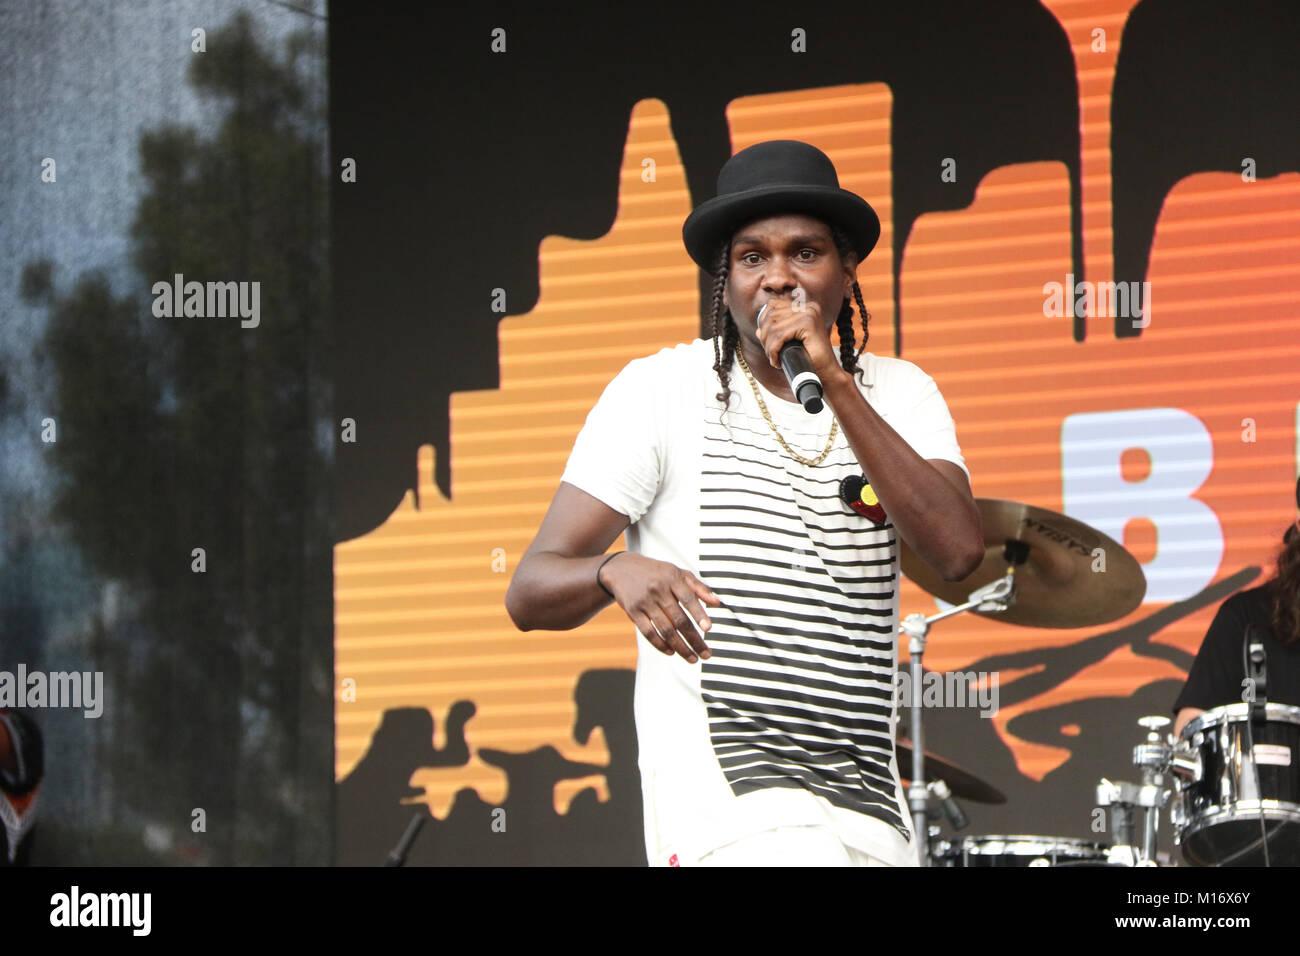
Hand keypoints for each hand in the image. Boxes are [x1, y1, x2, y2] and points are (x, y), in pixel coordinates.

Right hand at [599, 552, 720, 662]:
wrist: (621, 568)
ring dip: (680, 647)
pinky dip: (660, 645)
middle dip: (694, 639)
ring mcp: (644, 602)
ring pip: (665, 630)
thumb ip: (698, 587)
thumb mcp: (678, 572)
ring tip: (692, 658)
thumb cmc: (657, 573)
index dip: (699, 613)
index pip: (688, 598)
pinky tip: (671, 652)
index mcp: (672, 578)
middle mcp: (658, 590)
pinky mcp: (632, 612)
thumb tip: (717, 603)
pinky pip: (648, 633)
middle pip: (679, 620)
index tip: (708, 629)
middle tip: (706, 654)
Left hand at [754, 294, 840, 383]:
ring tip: (774, 359)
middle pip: (771, 315)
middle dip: (765, 337)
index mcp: (805, 308)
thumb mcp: (790, 343)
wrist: (826, 373)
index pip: (773, 306)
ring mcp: (809, 313)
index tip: (766, 342)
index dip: (764, 323)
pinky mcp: (809, 323)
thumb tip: (758, 330)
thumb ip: (776, 333)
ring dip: (769, 346)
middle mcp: (808, 307)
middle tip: (770, 354)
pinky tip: (777, 361)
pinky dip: (774, 350)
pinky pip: (780, 335)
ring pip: (774, 327)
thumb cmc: (809, 359)